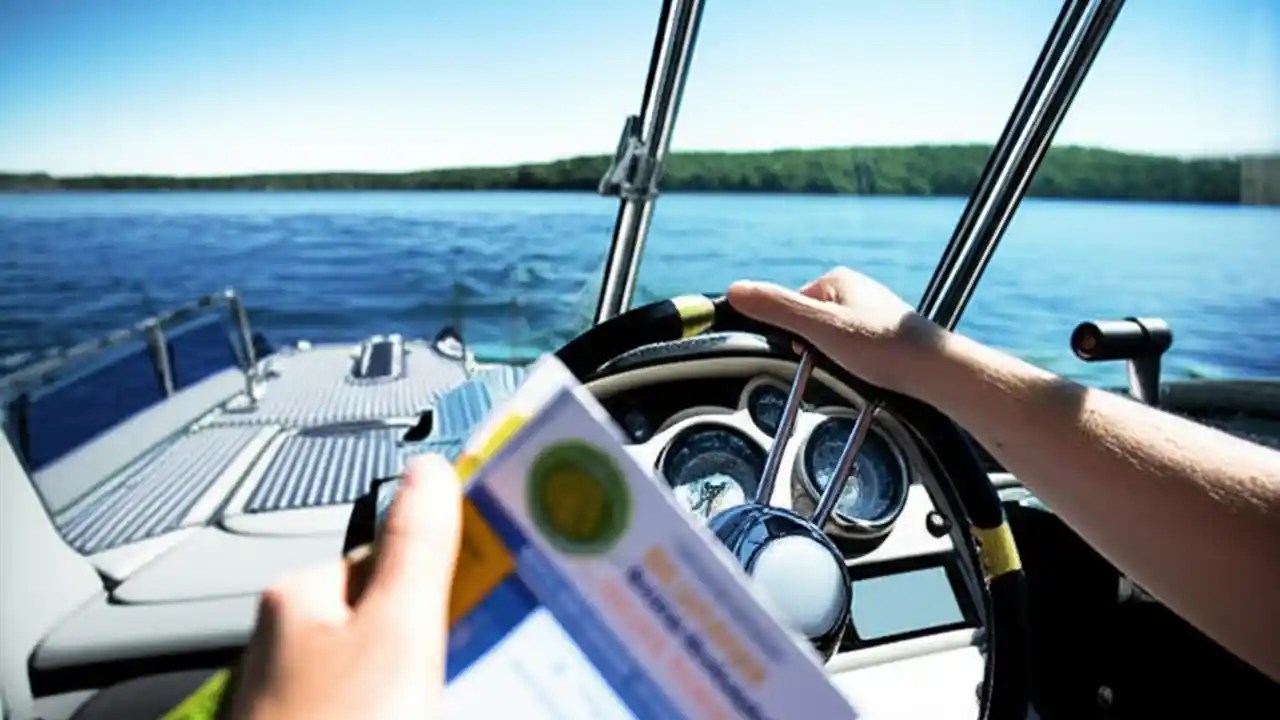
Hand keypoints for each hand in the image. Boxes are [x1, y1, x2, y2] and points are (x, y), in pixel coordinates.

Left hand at [229, 455, 461, 719]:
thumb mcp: (397, 630)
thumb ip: (413, 547)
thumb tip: (426, 470)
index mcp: (296, 598)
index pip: (380, 557)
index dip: (430, 580)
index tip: (466, 600)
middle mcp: (279, 643)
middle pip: (377, 618)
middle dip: (420, 641)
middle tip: (450, 668)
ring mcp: (287, 698)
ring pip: (370, 673)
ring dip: (404, 688)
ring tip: (431, 704)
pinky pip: (359, 710)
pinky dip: (386, 712)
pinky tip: (404, 719)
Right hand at [727, 267, 942, 393]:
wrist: (933, 370)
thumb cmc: (881, 347)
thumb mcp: (818, 326)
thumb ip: (776, 308)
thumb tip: (734, 290)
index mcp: (836, 280)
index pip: (789, 307)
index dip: (791, 334)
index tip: (808, 351)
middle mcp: (855, 290)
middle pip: (809, 325)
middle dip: (815, 349)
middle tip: (836, 362)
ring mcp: (871, 312)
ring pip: (831, 340)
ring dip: (836, 359)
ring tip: (857, 368)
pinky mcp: (884, 335)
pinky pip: (853, 351)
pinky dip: (856, 364)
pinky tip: (869, 372)